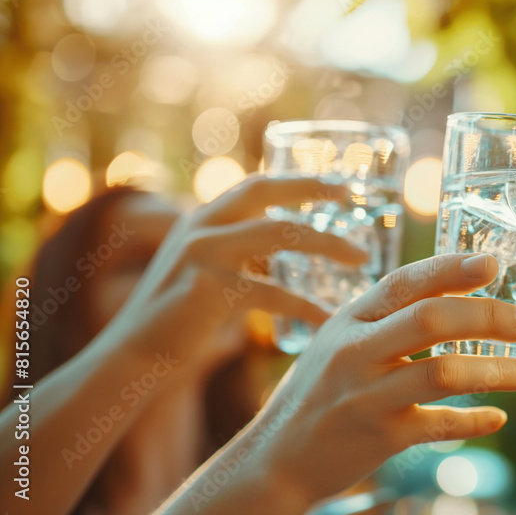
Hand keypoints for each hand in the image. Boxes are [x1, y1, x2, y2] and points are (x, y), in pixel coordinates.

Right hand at [102, 174, 367, 375]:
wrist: (133, 357)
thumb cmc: (179, 319)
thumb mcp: (207, 271)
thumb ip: (240, 253)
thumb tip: (290, 245)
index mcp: (202, 219)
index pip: (256, 184)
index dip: (299, 179)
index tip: (338, 183)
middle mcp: (200, 227)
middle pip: (268, 193)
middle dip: (314, 188)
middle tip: (353, 196)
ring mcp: (203, 254)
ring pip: (281, 234)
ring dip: (327, 244)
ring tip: (361, 260)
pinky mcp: (209, 290)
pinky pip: (273, 292)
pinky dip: (306, 306)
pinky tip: (329, 318)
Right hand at [184, 253, 515, 510]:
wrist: (274, 459)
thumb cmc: (318, 394)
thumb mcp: (340, 343)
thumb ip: (386, 320)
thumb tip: (457, 295)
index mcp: (350, 319)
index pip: (406, 282)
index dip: (451, 268)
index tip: (493, 263)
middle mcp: (356, 351)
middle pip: (432, 319)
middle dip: (490, 317)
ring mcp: (367, 395)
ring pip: (443, 372)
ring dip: (500, 372)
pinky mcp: (379, 437)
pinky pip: (438, 425)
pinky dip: (473, 421)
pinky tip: (497, 418)